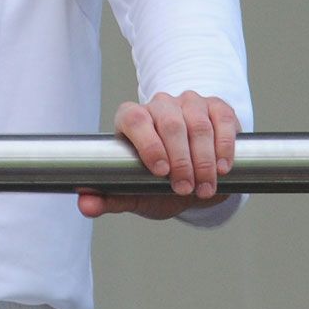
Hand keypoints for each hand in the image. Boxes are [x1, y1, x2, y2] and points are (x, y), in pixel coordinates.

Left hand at [77, 90, 240, 220]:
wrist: (194, 178)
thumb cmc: (157, 182)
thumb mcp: (135, 193)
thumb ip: (110, 198)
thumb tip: (85, 204)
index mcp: (131, 118)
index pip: (135, 119)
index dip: (148, 143)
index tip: (160, 171)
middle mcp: (159, 105)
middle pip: (169, 122)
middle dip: (180, 159)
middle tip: (185, 188)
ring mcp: (188, 103)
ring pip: (197, 122)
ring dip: (203, 158)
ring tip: (205, 187)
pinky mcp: (216, 108)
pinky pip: (222, 119)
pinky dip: (224, 146)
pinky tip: (222, 168)